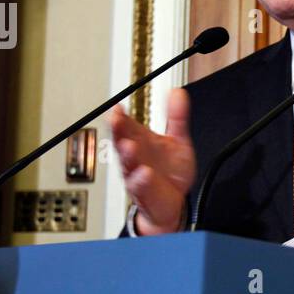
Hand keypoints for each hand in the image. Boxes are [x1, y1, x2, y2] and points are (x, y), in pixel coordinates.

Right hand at [108, 88, 195, 234]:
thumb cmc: (169, 170)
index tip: (119, 106)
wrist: (173, 200)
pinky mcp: (145, 192)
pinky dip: (142, 179)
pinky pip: (141, 185)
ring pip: (127, 164)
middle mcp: (135, 157)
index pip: (126, 125)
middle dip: (117, 131)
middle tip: (116, 119)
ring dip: (127, 155)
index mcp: (140, 141)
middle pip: (120, 141)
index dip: (121, 116)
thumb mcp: (177, 140)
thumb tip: (177, 93)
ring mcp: (137, 174)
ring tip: (129, 145)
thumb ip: (176, 117)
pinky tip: (145, 172)